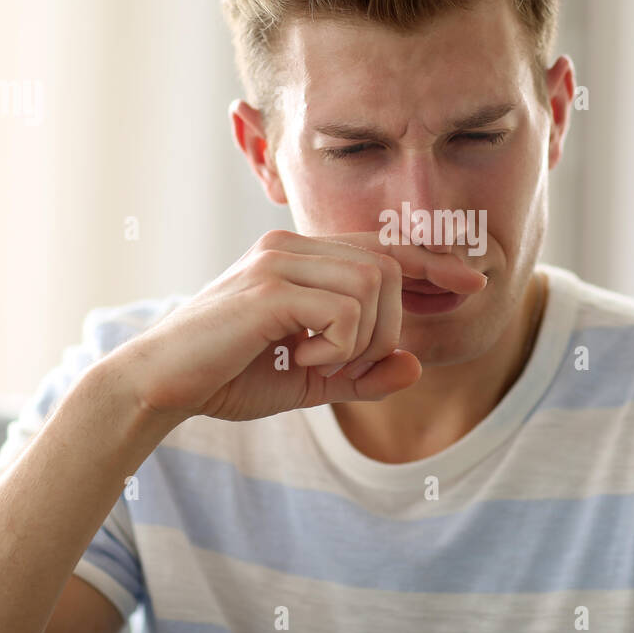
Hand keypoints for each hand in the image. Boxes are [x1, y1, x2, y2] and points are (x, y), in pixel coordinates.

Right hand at [113, 229, 487, 421]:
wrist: (158, 387)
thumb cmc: (226, 377)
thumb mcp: (307, 380)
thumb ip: (361, 373)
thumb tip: (416, 366)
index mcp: (300, 256)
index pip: (383, 245)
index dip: (433, 261)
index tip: (475, 282)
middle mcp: (291, 245)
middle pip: (388, 267)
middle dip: (388, 327)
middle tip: (343, 366)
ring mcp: (279, 260)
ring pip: (374, 285)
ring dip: (362, 339)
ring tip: (317, 362)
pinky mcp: (269, 287)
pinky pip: (345, 309)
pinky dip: (338, 346)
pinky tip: (300, 358)